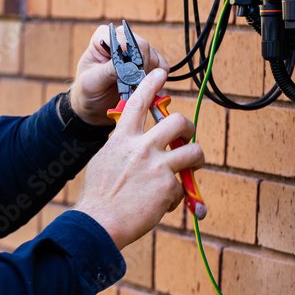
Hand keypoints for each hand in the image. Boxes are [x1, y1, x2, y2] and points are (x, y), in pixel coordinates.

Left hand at [68, 24, 167, 125]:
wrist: (95, 106)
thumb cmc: (88, 91)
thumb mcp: (91, 81)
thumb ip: (107, 71)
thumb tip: (126, 65)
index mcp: (104, 37)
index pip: (124, 37)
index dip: (129, 55)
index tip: (127, 74)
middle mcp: (122, 40)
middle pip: (143, 46)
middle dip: (139, 68)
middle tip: (131, 85)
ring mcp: (137, 51)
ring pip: (154, 57)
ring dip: (148, 75)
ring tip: (134, 88)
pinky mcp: (149, 63)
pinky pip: (162, 66)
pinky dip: (157, 79)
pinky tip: (144, 87)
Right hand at [73, 68, 203, 249]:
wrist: (99, 222)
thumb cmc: (99, 195)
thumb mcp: (104, 160)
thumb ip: (122, 146)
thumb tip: (135, 142)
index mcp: (122, 138)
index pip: (138, 102)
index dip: (151, 83)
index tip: (160, 72)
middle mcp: (142, 146)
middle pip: (178, 122)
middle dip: (188, 127)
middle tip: (188, 136)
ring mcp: (157, 166)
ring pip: (194, 151)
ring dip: (196, 159)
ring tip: (191, 167)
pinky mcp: (169, 187)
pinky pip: (182, 187)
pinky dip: (175, 197)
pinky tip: (161, 205)